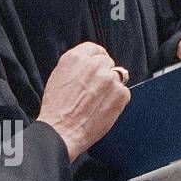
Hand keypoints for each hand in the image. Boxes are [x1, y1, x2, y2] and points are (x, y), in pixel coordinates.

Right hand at [37, 42, 131, 161]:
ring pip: (117, 77)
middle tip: (94, 90)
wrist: (61, 130)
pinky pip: (124, 93)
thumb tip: (88, 65)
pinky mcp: (120, 94)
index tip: (97, 68)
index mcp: (76, 58)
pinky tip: (103, 109)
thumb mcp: (59, 77)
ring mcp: (109, 79)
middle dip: (103, 74)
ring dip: (110, 87)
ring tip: (97, 102)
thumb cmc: (56, 109)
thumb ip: (76, 66)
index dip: (96, 59)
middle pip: (107, 62)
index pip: (95, 49)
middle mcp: (94, 65)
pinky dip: (117, 101)